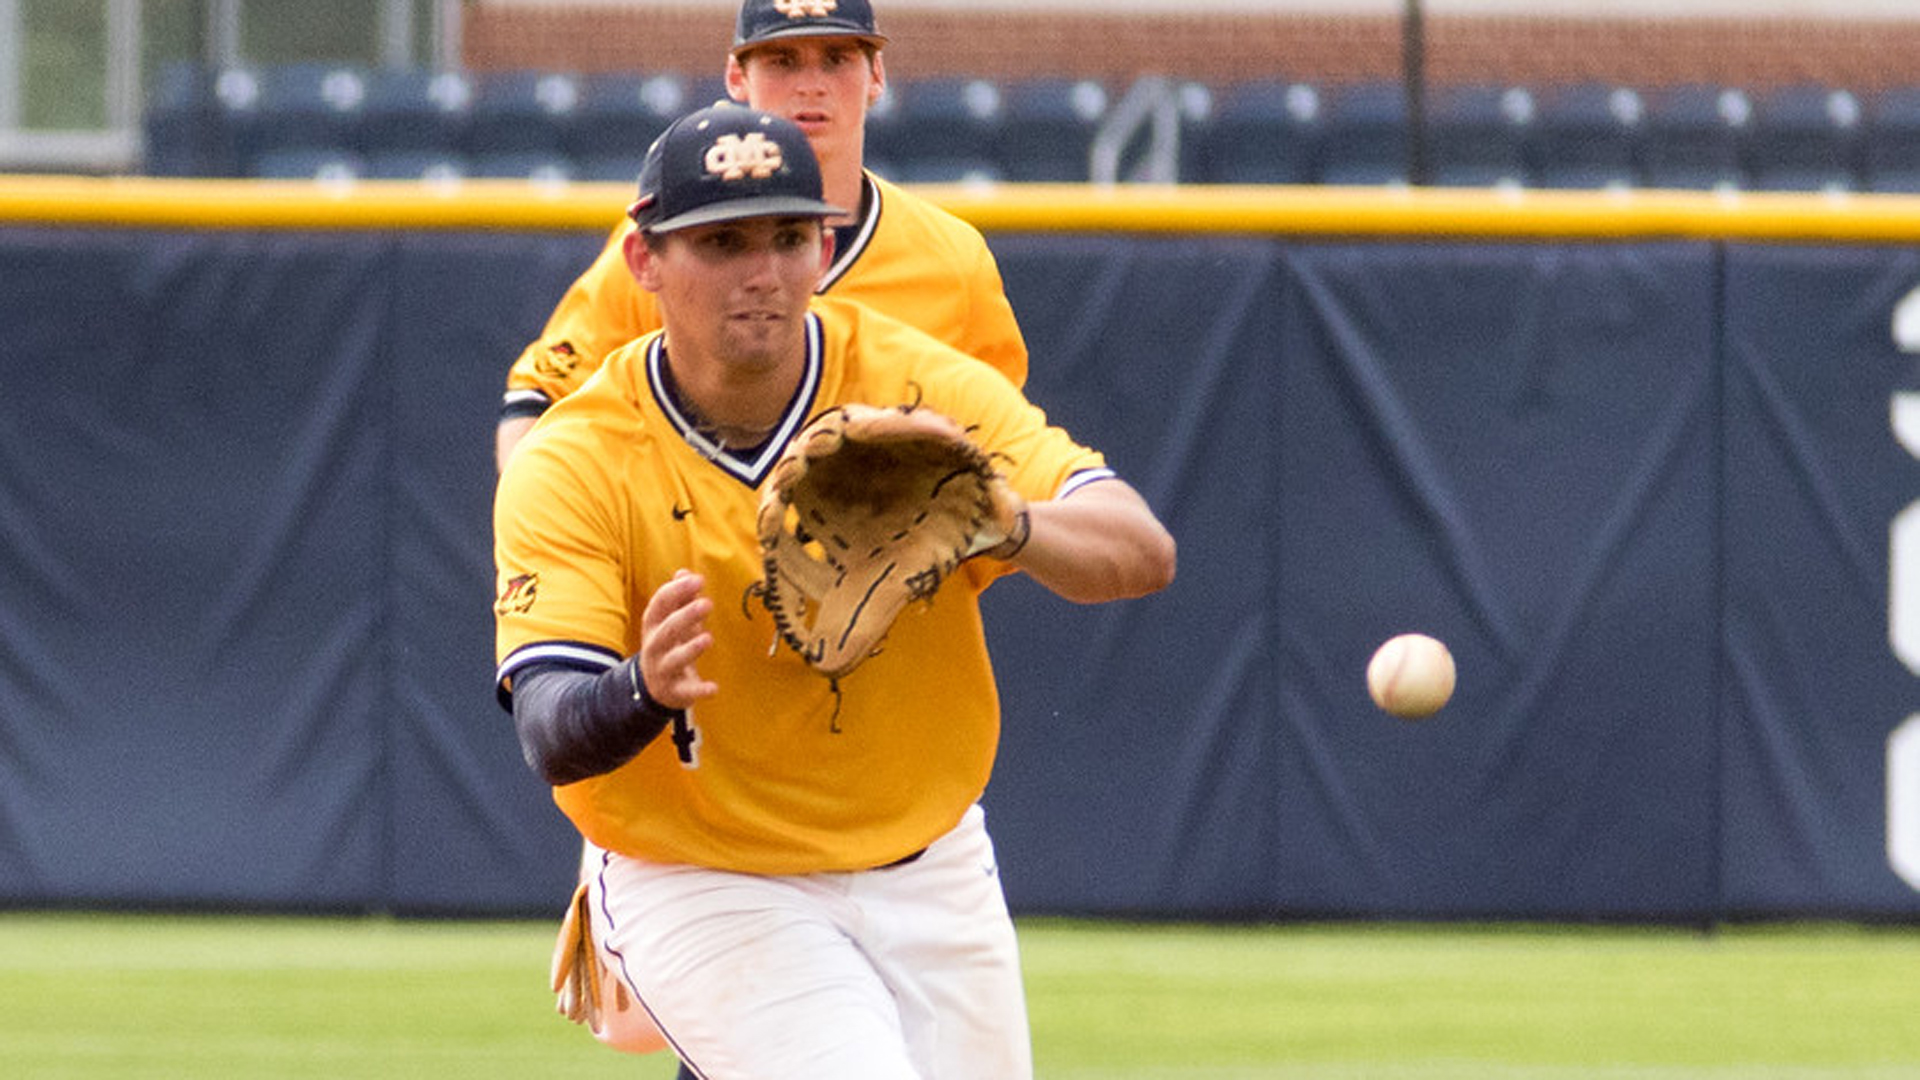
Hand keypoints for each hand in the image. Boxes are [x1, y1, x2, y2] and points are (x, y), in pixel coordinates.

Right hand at [639, 569, 718, 709]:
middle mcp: (655, 647)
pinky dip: (699, 690)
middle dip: (685, 616)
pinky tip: (714, 688)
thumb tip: (684, 572)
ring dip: (690, 649)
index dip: (676, 591)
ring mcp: (663, 670)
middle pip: (667, 630)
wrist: (652, 686)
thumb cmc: (667, 645)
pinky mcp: (675, 692)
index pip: (659, 605)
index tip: (697, 579)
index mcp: (653, 626)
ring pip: (674, 660)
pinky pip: (686, 692)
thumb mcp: (668, 621)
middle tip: (707, 603)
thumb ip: (678, 598)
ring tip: (707, 638)